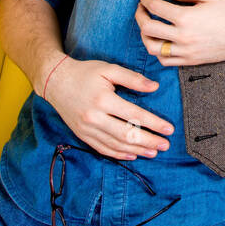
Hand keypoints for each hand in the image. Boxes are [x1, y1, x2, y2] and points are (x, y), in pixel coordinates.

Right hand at [41, 55, 172, 159]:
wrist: (55, 81)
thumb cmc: (85, 73)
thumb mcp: (109, 69)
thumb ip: (132, 78)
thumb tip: (154, 87)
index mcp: (103, 99)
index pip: (134, 115)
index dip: (154, 123)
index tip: (169, 129)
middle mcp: (94, 117)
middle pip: (126, 134)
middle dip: (148, 141)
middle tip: (165, 145)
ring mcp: (87, 129)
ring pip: (115, 144)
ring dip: (136, 150)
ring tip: (153, 152)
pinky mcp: (82, 135)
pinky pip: (102, 148)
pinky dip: (118, 154)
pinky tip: (132, 155)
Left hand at [135, 0, 224, 66]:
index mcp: (186, 17)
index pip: (155, 7)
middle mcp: (183, 36)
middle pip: (147, 28)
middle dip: (140, 15)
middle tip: (141, 9)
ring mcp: (185, 50)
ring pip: (152, 47)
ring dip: (144, 36)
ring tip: (147, 26)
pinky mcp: (190, 60)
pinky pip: (165, 60)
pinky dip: (157, 51)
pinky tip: (160, 41)